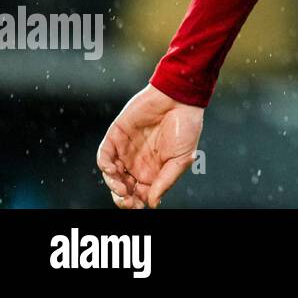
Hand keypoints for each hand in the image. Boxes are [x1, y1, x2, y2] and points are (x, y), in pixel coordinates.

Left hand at [97, 84, 203, 208]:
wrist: (180, 99)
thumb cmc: (186, 127)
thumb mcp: (182, 159)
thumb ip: (166, 181)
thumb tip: (152, 203)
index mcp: (154, 170)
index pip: (139, 193)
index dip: (136, 202)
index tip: (137, 205)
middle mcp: (138, 162)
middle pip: (122, 187)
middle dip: (122, 197)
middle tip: (126, 199)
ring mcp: (126, 149)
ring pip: (111, 174)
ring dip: (113, 184)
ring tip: (121, 187)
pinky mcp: (116, 135)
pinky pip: (104, 155)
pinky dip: (105, 164)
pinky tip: (112, 170)